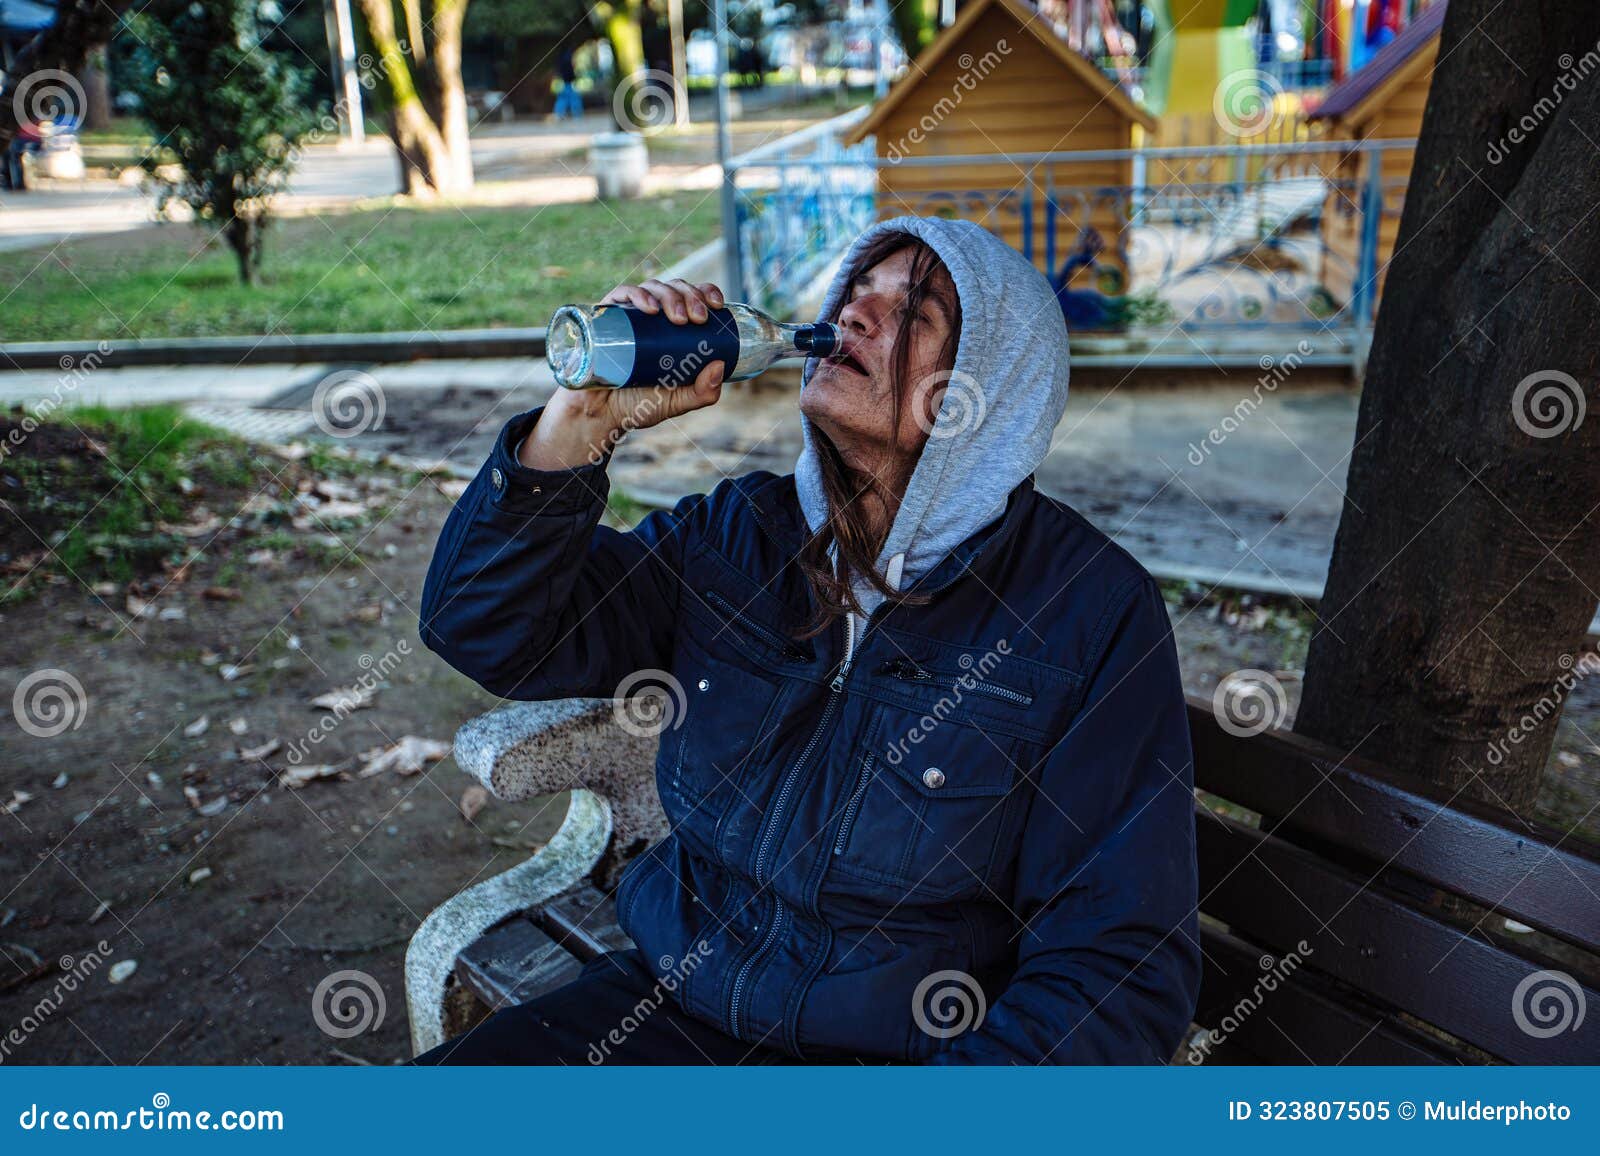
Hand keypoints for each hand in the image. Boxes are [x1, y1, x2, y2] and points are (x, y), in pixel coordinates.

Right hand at [521, 278, 727, 469]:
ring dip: (669, 295)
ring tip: (678, 318)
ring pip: (652, 288)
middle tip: (699, 318)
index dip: (705, 292)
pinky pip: (621, 294)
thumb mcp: (678, 402)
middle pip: (675, 289)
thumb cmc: (639, 405)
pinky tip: (649, 309)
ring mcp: (628, 314)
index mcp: (671, 328)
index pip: (691, 298)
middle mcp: (651, 317)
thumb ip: (703, 393)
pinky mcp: (605, 317)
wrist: (599, 415)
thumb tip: (720, 366)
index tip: (717, 305)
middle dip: (691, 296)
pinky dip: (637, 295)